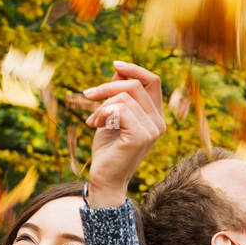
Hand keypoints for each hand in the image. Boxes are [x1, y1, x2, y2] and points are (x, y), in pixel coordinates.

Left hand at [82, 61, 166, 207]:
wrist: (104, 179)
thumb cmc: (108, 150)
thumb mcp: (112, 117)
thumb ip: (119, 96)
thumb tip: (119, 70)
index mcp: (155, 117)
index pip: (153, 81)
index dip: (134, 69)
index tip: (114, 65)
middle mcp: (158, 123)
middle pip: (135, 85)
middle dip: (107, 86)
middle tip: (87, 95)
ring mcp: (152, 130)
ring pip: (124, 97)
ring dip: (101, 106)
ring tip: (92, 120)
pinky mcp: (140, 136)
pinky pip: (119, 109)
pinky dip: (102, 113)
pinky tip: (94, 125)